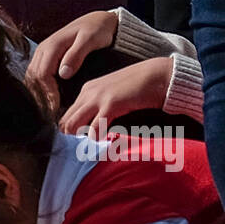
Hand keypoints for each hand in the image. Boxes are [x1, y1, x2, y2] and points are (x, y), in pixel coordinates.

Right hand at [25, 10, 118, 115]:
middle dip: (40, 96)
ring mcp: (42, 52)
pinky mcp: (44, 56)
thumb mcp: (90, 39)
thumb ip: (76, 55)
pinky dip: (38, 87)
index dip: (48, 93)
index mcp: (52, 45)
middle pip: (33, 77)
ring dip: (37, 92)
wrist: (98, 20)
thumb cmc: (97, 29)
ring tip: (47, 107)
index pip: (42, 75)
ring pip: (31, 76)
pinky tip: (46, 97)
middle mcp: (43, 48)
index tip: (56, 107)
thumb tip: (63, 74)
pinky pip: (35, 73)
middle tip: (50, 112)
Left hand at [58, 57, 172, 137]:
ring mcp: (98, 98)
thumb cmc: (138, 88)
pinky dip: (97, 138)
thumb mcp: (111, 95)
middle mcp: (88, 93)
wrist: (159, 75)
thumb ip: (98, 108)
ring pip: (73, 126)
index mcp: (86, 91)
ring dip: (80, 139)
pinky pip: (94, 128)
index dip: (70, 132)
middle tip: (83, 148)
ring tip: (93, 145)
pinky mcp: (111, 104)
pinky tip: (105, 139)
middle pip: (65, 122)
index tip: (79, 143)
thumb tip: (90, 130)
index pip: (66, 116)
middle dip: (71, 138)